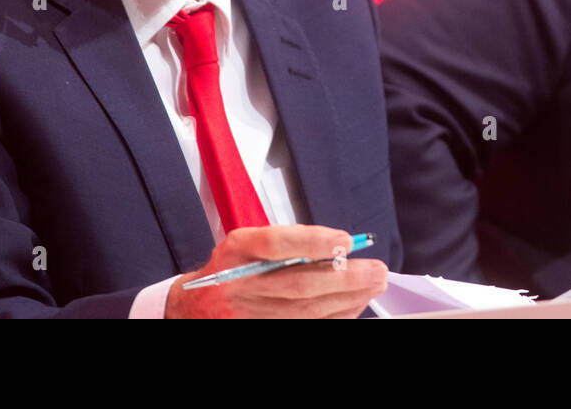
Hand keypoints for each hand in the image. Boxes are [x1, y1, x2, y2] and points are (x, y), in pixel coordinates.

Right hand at [165, 225, 387, 318]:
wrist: (194, 308)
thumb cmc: (231, 269)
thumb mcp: (248, 243)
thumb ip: (287, 241)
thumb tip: (340, 246)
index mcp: (237, 250)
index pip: (275, 244)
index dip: (312, 242)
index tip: (345, 241)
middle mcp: (239, 284)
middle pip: (297, 284)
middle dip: (344, 278)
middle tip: (377, 270)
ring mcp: (247, 314)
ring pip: (305, 312)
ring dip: (346, 300)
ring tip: (373, 286)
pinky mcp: (260, 330)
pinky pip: (304, 327)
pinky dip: (333, 318)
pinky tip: (353, 306)